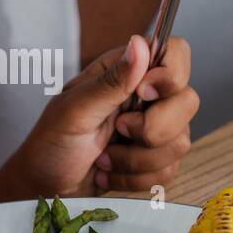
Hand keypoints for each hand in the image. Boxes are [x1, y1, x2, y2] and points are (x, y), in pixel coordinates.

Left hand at [0, 35, 197, 201]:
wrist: (44, 189)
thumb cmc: (50, 145)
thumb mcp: (74, 111)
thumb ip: (111, 81)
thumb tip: (139, 44)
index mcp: (126, 72)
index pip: (176, 53)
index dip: (170, 75)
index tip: (142, 95)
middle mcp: (146, 97)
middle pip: (188, 101)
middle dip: (152, 128)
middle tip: (117, 131)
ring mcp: (154, 129)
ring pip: (180, 141)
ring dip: (136, 159)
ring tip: (103, 158)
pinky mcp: (155, 160)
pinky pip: (169, 170)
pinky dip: (134, 178)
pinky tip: (108, 173)